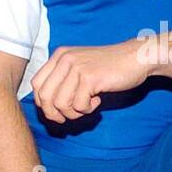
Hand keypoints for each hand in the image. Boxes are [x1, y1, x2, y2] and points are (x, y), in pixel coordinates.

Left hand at [31, 39, 150, 123]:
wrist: (135, 58)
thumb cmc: (109, 67)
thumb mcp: (80, 67)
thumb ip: (63, 81)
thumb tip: (47, 107)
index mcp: (59, 56)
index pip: (36, 84)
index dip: (44, 103)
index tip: (57, 111)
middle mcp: (65, 59)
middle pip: (44, 96)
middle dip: (55, 113)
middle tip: (70, 116)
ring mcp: (76, 67)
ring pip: (60, 104)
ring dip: (74, 112)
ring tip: (88, 106)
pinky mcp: (90, 77)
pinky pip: (78, 105)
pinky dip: (88, 109)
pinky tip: (98, 100)